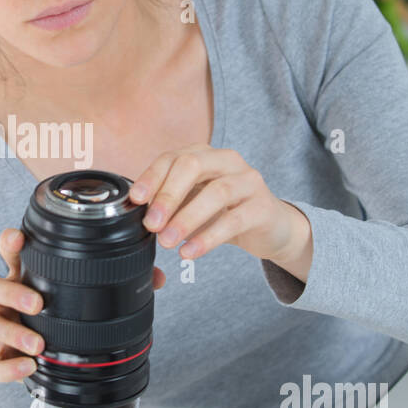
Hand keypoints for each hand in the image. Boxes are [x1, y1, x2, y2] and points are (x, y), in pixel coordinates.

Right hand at [0, 228, 166, 391]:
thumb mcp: (95, 302)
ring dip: (8, 330)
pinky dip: (4, 368)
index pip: (9, 252)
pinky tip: (28, 368)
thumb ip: (123, 287)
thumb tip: (157, 278)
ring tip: (38, 344)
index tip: (18, 237)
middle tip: (37, 302)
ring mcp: (0, 331)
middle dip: (8, 290)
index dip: (9, 242)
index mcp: (27, 278)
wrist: (70, 371)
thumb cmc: (75, 323)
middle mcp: (7, 302)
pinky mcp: (0, 360)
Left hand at [128, 144, 312, 277]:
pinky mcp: (263, 207)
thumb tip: (141, 216)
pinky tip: (190, 252)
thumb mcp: (193, 203)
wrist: (271, 228)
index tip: (136, 200)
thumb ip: (170, 204)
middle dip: (168, 196)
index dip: (152, 177)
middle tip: (151, 224)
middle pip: (193, 166)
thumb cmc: (225, 212)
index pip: (173, 158)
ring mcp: (249, 181)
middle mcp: (228, 161)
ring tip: (167, 241)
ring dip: (186, 219)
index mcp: (205, 155)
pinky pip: (233, 220)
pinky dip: (208, 238)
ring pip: (215, 193)